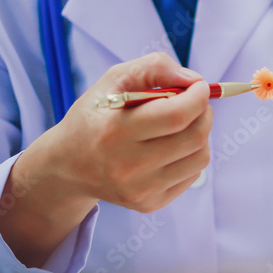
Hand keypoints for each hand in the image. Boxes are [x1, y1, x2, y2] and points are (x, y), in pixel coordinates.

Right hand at [0, 52, 211, 266]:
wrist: (68, 166)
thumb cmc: (95, 117)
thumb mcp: (112, 81)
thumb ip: (153, 68)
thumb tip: (194, 80)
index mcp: (115, 131)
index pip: (177, 115)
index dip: (198, 96)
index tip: (199, 86)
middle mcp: (128, 166)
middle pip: (195, 137)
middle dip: (204, 112)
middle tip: (195, 103)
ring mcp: (140, 190)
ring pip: (200, 158)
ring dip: (201, 134)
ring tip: (181, 125)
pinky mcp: (149, 204)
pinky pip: (193, 175)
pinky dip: (190, 156)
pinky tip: (170, 147)